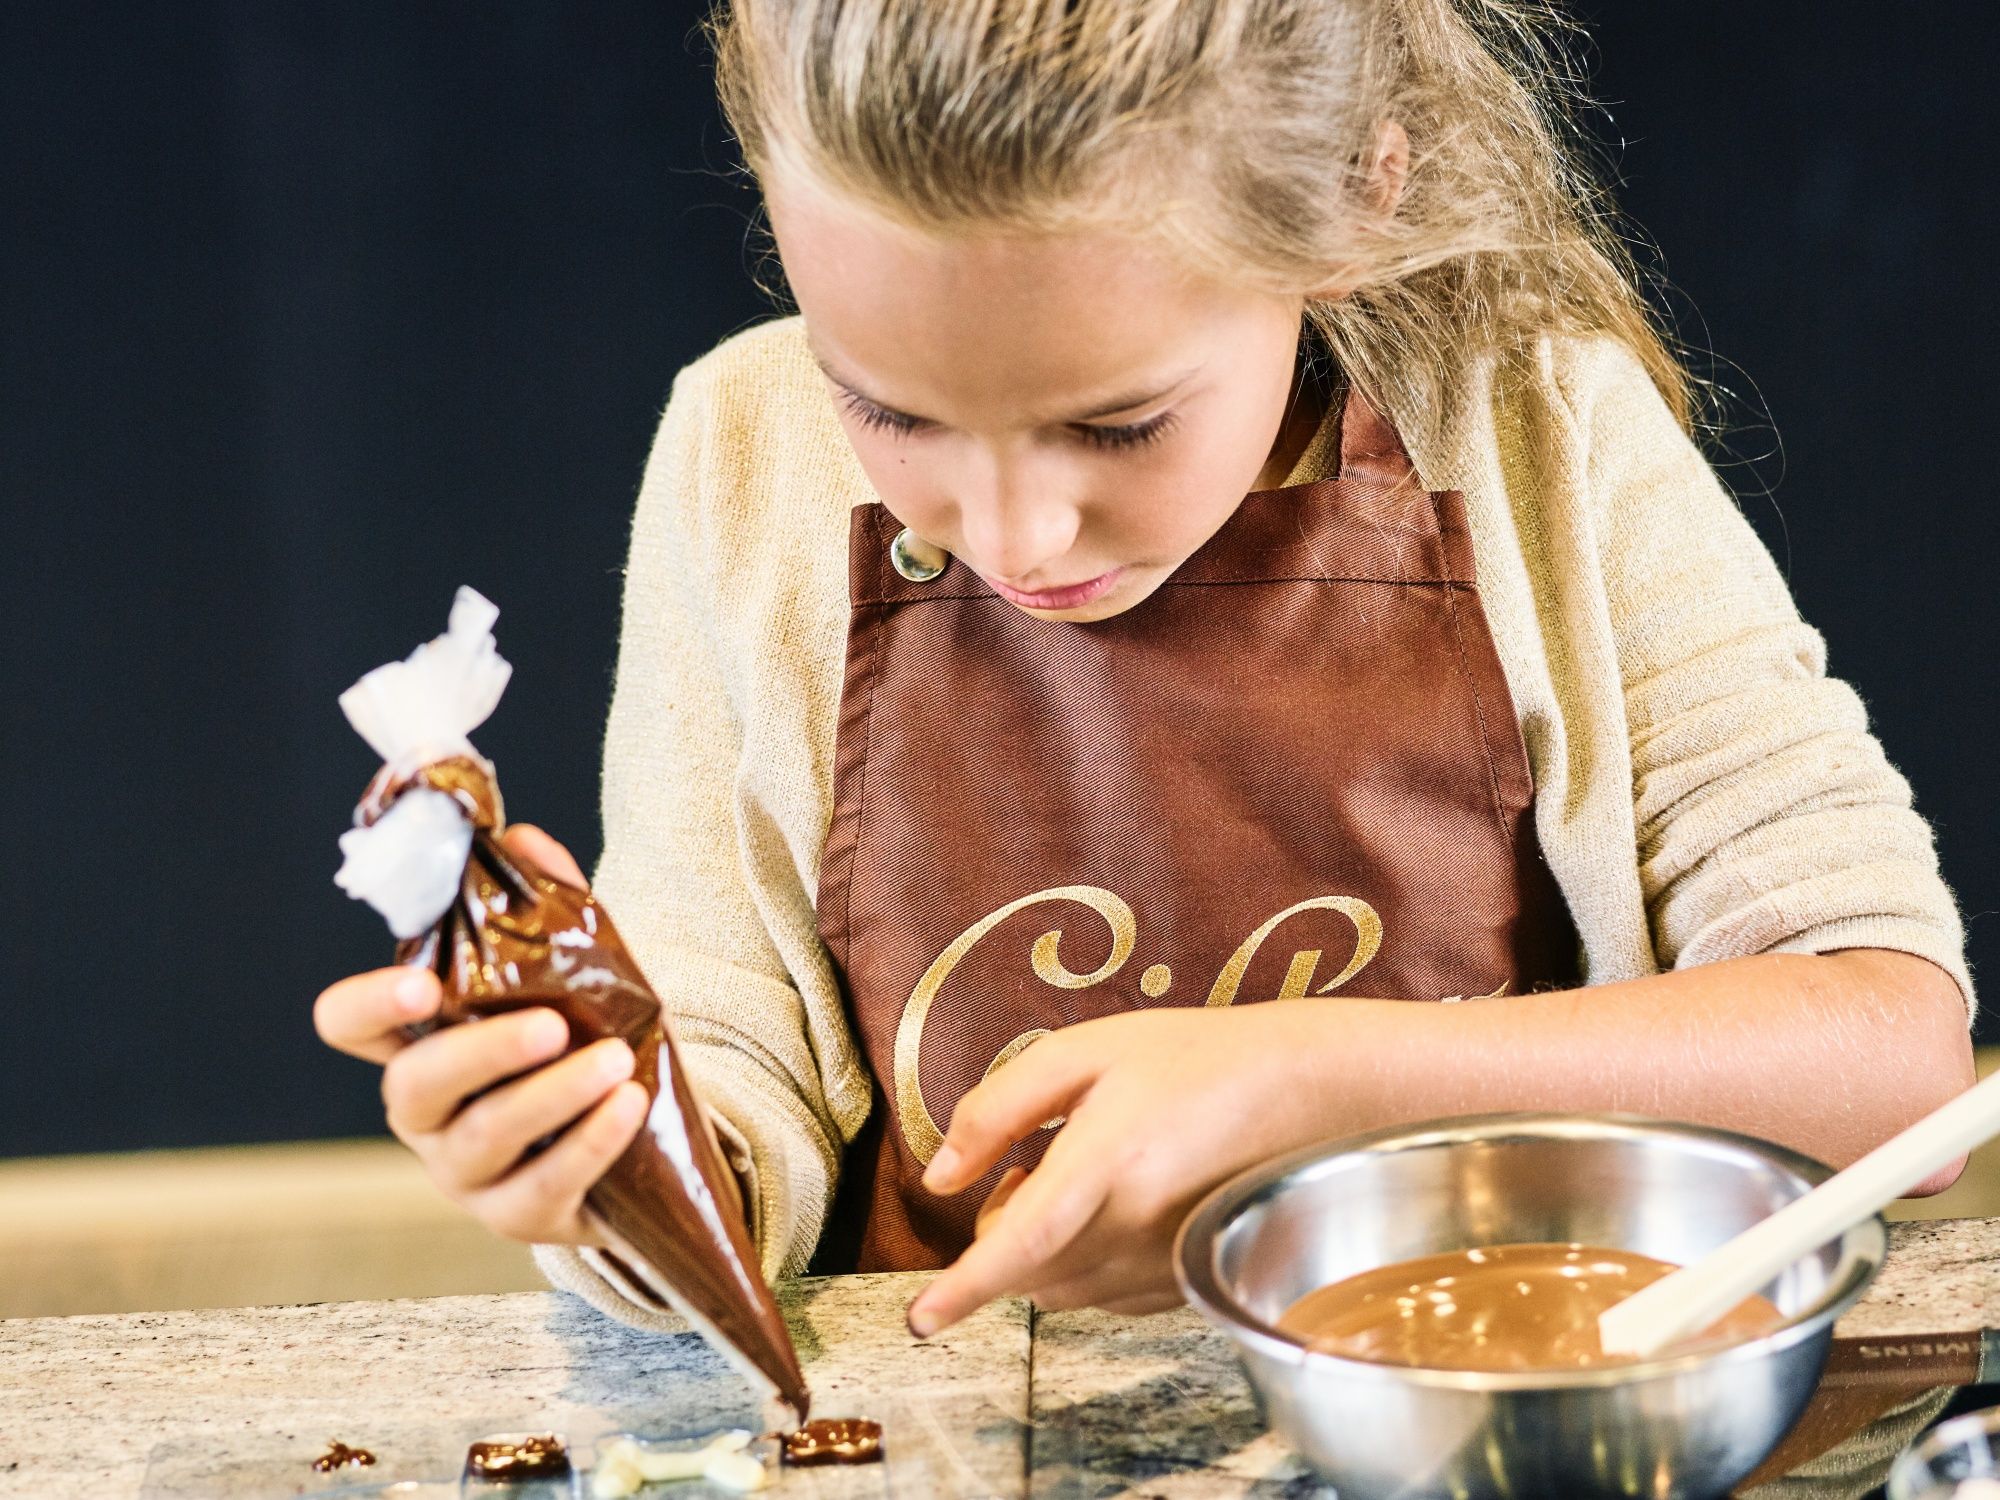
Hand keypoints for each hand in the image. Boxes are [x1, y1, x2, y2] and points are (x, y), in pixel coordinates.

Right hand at [313, 825, 649, 1246]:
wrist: (646, 1135)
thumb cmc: (584, 1039)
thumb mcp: (574, 972)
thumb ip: (548, 908)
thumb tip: (525, 837)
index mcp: (418, 1042)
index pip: (348, 1024)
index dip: (369, 1005)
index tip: (420, 985)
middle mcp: (426, 1113)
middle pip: (413, 1088)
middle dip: (479, 1054)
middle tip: (549, 1026)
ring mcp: (466, 1172)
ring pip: (483, 1138)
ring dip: (552, 1096)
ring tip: (616, 1061)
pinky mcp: (519, 1214)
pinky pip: (543, 1185)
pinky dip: (589, 1144)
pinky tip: (627, 1107)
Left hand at [907, 1002, 1369, 1336]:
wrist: (1303, 1087)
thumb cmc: (1194, 1056)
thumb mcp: (1086, 1050)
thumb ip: (999, 1107)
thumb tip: (942, 1175)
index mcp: (1104, 1163)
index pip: (1018, 1245)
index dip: (963, 1289)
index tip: (920, 1319)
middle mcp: (1135, 1228)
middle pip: (1026, 1272)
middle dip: (999, 1232)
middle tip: (1027, 1162)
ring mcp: (1166, 1263)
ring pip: (1059, 1291)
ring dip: (1038, 1250)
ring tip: (1077, 1174)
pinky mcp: (1184, 1280)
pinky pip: (1102, 1295)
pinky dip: (1081, 1263)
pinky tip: (1114, 1204)